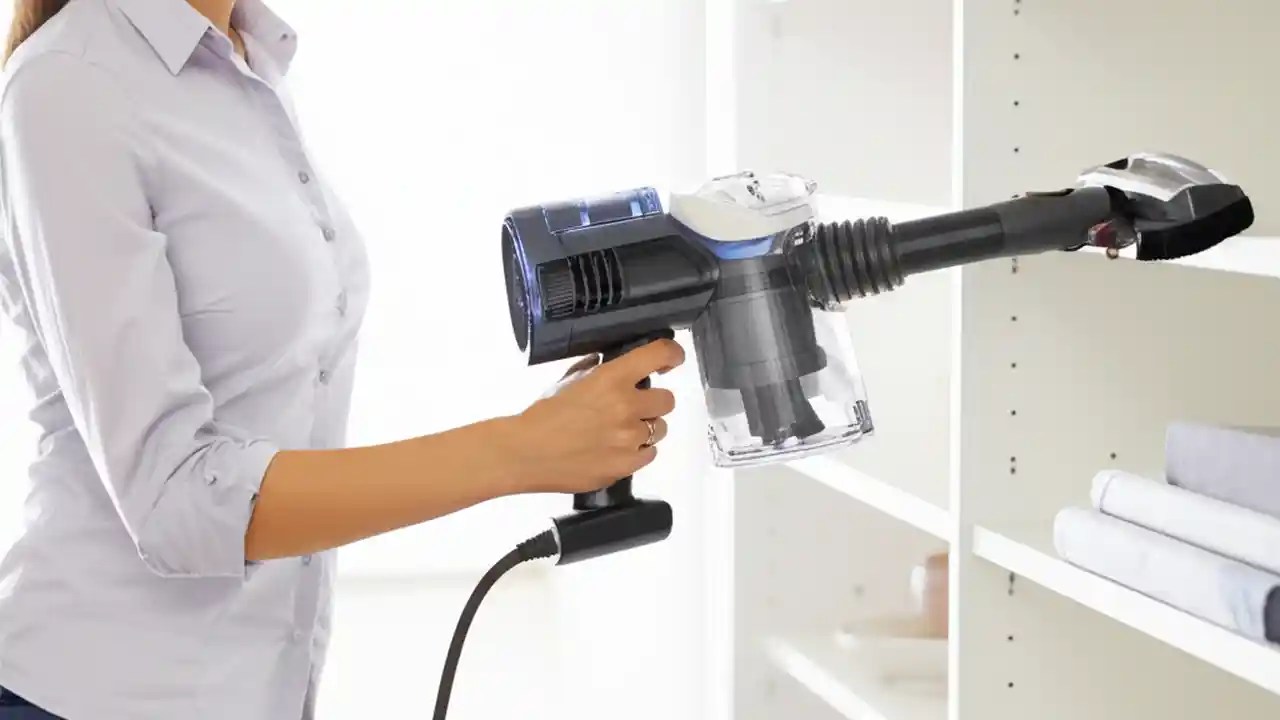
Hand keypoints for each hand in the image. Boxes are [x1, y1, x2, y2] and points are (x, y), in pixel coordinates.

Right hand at [510, 338, 684, 493]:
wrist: (525, 453)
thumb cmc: (542, 415)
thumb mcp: (568, 380)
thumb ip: (593, 370)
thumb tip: (606, 363)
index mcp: (612, 379)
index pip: (660, 355)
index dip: (672, 355)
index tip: (671, 361)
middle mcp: (627, 407)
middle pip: (667, 400)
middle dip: (651, 402)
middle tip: (631, 408)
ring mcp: (629, 440)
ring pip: (659, 429)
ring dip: (644, 429)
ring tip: (617, 433)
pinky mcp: (626, 466)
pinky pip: (648, 454)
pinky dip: (635, 452)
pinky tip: (613, 450)